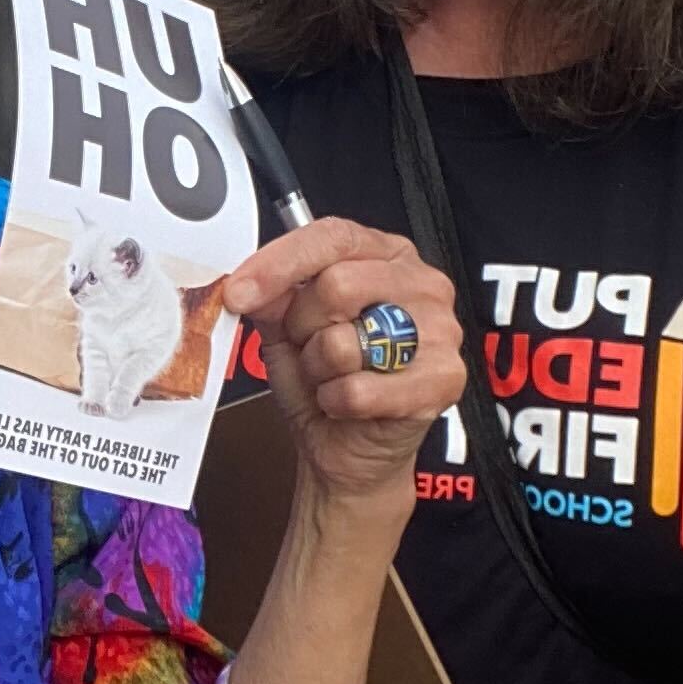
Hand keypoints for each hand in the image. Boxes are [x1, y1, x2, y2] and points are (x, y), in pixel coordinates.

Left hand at [220, 221, 462, 511]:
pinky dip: (336, 402)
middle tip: (306, 347)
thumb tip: (250, 285)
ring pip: (345, 342)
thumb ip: (271, 296)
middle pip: (337, 285)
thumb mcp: (286, 328)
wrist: (348, 447)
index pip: (333, 236)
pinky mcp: (443, 380)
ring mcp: (440, 331)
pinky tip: (347, 403)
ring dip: (319, 369)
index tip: (239, 292)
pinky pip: (358, 389)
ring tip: (332, 377)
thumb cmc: (326, 380)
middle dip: (302, 327)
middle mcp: (422, 284)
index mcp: (387, 255)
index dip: (279, 262)